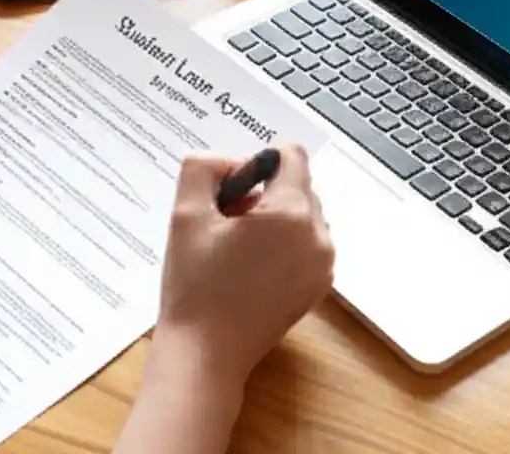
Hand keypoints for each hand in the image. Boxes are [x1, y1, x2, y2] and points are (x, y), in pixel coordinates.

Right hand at [153, 144, 333, 387]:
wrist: (205, 354)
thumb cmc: (194, 285)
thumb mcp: (185, 215)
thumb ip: (202, 168)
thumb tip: (228, 162)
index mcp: (291, 213)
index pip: (291, 155)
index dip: (257, 162)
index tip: (231, 191)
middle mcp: (319, 236)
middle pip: (298, 185)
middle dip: (263, 193)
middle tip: (227, 223)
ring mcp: (324, 264)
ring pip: (304, 214)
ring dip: (274, 218)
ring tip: (237, 247)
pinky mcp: (319, 286)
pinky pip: (308, 244)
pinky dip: (284, 244)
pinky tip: (250, 267)